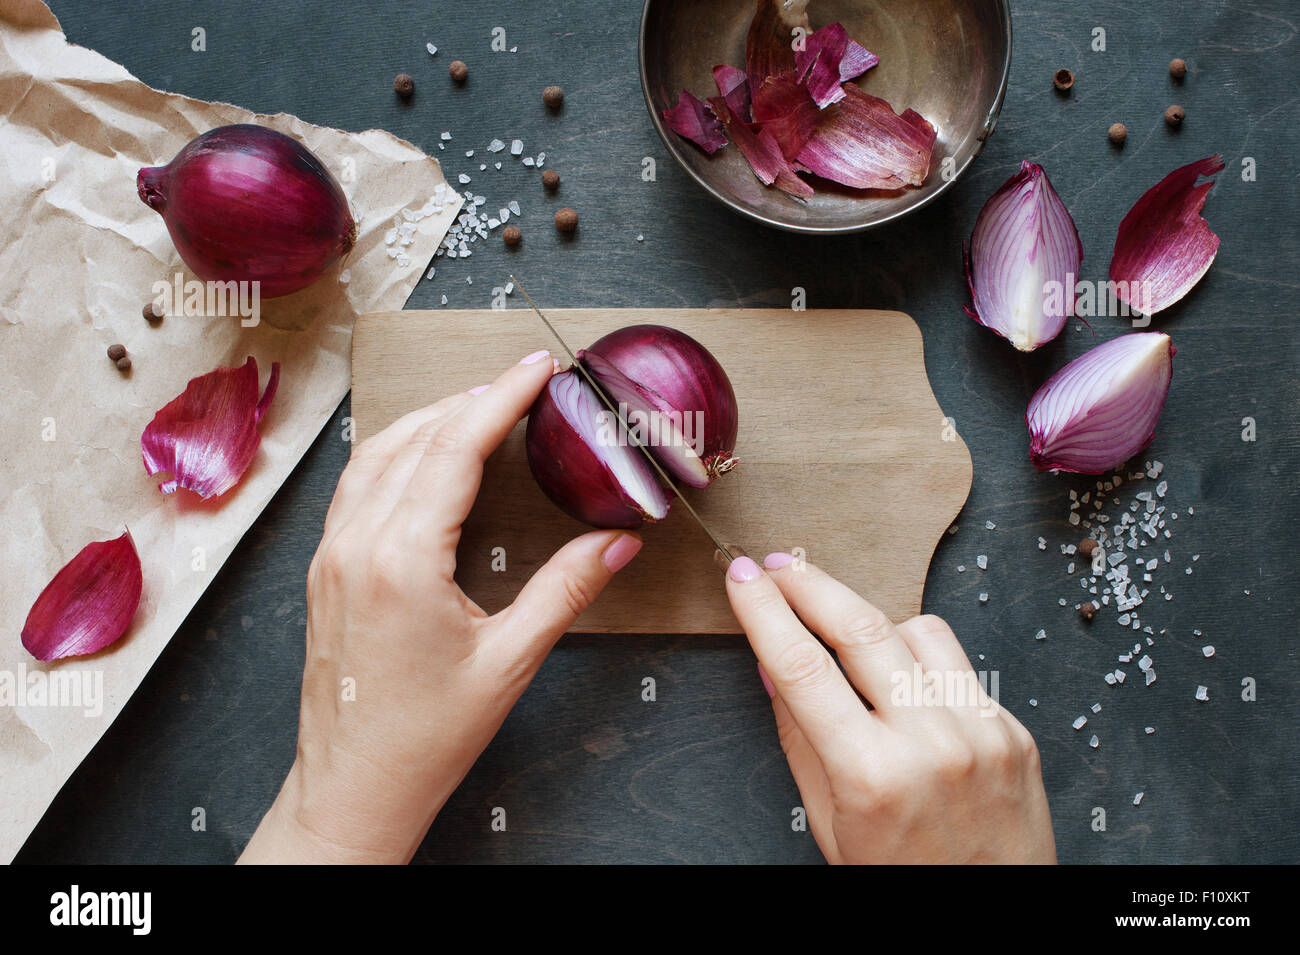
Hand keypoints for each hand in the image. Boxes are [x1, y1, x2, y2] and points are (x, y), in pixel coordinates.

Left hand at [240, 350, 643, 863]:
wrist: (352, 788)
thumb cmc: (423, 737)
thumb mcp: (509, 662)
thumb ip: (565, 592)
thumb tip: (616, 543)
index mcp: (401, 561)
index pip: (456, 448)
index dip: (503, 398)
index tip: (537, 368)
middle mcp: (356, 545)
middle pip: (415, 438)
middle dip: (472, 399)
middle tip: (523, 382)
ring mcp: (332, 555)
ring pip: (377, 454)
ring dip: (429, 419)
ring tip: (480, 406)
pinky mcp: (325, 569)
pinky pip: (357, 485)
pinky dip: (396, 452)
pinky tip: (424, 456)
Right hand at [725, 553, 1055, 863]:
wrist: (992, 920)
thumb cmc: (901, 881)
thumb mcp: (829, 822)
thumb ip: (800, 737)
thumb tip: (773, 663)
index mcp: (871, 775)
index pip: (802, 667)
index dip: (763, 611)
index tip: (742, 576)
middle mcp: (931, 744)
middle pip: (859, 627)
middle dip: (809, 584)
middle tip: (778, 565)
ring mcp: (980, 731)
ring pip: (916, 629)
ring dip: (869, 618)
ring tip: (840, 629)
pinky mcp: (1011, 729)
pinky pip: (957, 663)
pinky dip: (919, 656)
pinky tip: (899, 675)